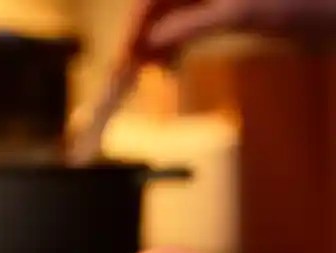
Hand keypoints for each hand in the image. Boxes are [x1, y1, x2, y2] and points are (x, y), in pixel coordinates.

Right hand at [122, 0, 335, 64]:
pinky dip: (173, 41)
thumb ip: (192, 25)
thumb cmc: (302, 5)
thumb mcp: (243, 15)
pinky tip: (169, 63)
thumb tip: (150, 42)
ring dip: (156, 40)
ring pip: (169, 11)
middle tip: (132, 67)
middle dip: (144, 33)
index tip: (126, 53)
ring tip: (151, 70)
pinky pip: (184, 18)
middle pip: (159, 2)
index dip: (137, 22)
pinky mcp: (222, 4)